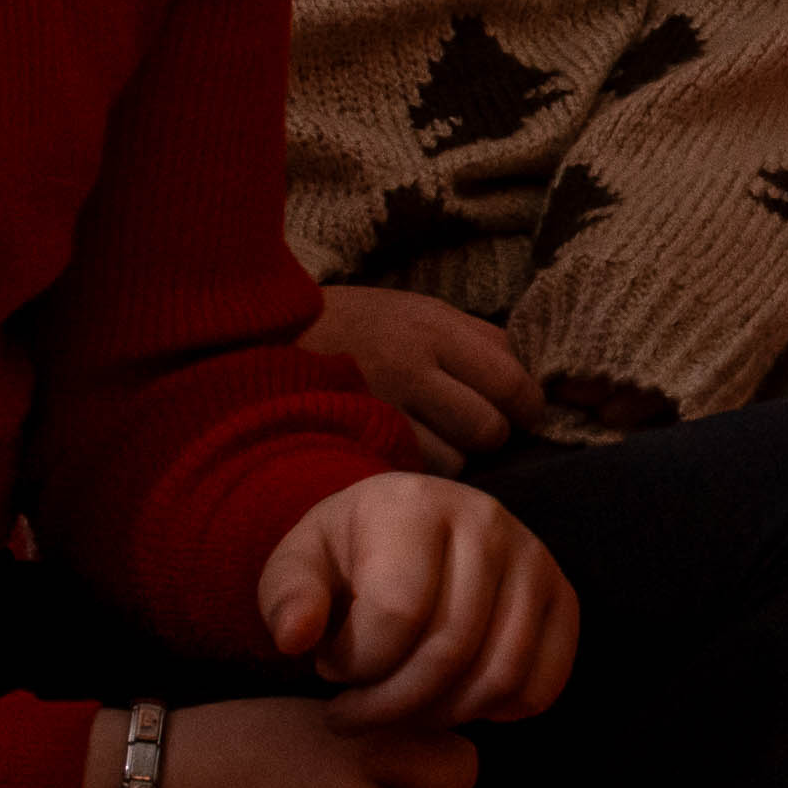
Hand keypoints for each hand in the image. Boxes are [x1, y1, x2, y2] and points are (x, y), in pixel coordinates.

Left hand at [257, 469, 576, 729]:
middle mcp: (486, 519)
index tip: (329, 669)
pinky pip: (543, 682)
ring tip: (401, 712)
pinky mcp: (562, 594)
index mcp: (413, 504)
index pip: (397, 614)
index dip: (355, 667)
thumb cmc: (345, 558)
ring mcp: (533, 556)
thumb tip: (296, 638)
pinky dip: (499, 714)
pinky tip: (454, 704)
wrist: (404, 533)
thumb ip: (287, 598)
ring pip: (500, 675)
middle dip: (392, 707)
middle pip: (450, 651)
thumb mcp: (297, 566)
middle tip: (356, 716)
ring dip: (442, 717)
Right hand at [305, 282, 547, 471]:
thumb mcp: (414, 313)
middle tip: (471, 434)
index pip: (513, 379)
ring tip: (426, 443)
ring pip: (454, 461)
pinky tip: (398, 455)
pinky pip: (411, 475)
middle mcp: (410, 363)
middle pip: (490, 427)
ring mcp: (378, 406)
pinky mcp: (352, 441)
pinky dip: (413, 473)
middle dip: (490, 437)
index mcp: (433, 325)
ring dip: (450, 461)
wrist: (257, 336)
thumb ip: (473, 343)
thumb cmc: (352, 328)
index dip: (527, 406)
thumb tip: (530, 380)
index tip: (520, 414)